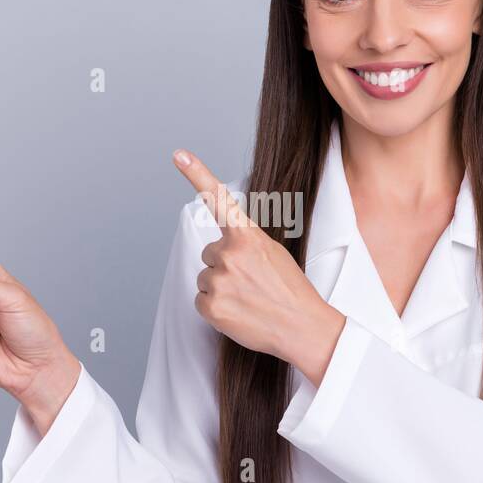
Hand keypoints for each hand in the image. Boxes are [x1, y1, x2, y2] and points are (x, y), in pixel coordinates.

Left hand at [172, 150, 345, 386]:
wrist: (303, 327)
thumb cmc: (290, 291)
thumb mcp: (272, 254)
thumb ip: (244, 244)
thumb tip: (221, 251)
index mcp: (247, 236)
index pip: (218, 200)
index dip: (196, 173)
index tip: (179, 154)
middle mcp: (229, 254)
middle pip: (209, 254)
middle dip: (224, 266)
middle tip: (251, 282)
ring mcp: (219, 281)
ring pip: (205, 278)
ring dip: (221, 288)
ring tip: (248, 298)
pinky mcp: (211, 307)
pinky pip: (201, 301)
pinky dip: (216, 309)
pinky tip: (239, 312)